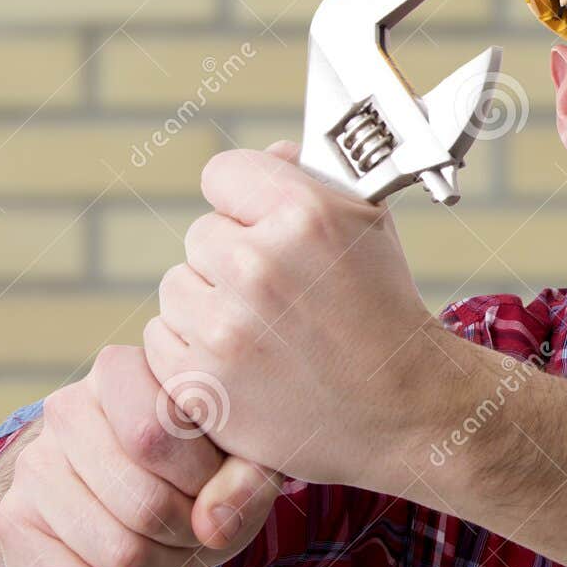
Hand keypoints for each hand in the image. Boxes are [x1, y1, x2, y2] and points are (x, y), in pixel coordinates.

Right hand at [0, 345, 282, 566]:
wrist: (127, 494)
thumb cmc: (190, 468)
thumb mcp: (234, 462)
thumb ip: (245, 481)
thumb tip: (215, 523)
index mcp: (121, 373)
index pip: (156, 435)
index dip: (201, 482)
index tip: (214, 490)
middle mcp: (65, 410)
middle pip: (143, 504)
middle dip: (189, 538)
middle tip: (198, 535)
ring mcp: (32, 467)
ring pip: (118, 554)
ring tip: (170, 558)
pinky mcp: (12, 525)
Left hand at [144, 142, 442, 489]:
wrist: (404, 411)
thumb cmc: (383, 315)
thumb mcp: (365, 226)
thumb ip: (309, 179)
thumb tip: (268, 154)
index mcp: (304, 215)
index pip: (222, 174)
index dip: (243, 201)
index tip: (263, 226)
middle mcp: (259, 265)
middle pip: (201, 236)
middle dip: (232, 261)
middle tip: (280, 296)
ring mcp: (225, 327)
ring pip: (177, 287)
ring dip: (209, 306)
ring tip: (265, 333)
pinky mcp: (201, 382)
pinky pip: (161, 339)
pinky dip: (192, 352)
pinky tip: (244, 363)